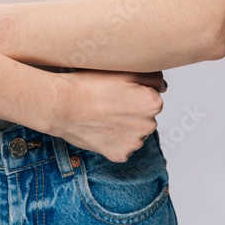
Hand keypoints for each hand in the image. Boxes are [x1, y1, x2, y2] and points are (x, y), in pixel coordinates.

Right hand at [51, 68, 165, 161]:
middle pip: (144, 115)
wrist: (62, 105)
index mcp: (153, 102)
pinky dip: (113, 139)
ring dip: (124, 125)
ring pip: (134, 131)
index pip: (152, 95)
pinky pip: (122, 146)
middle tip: (109, 101)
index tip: (117, 89)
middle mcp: (149, 125)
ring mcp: (134, 143)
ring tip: (102, 114)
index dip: (133, 90)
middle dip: (132, 109)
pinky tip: (100, 128)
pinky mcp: (120, 155)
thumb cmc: (89, 84)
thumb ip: (151, 75)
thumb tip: (162, 86)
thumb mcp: (123, 69)